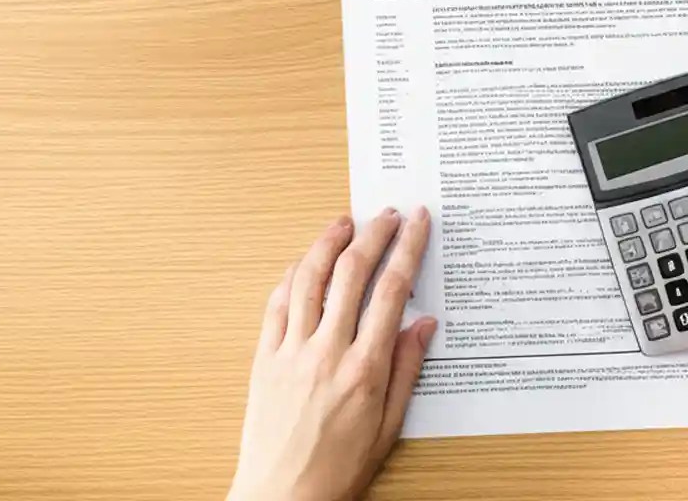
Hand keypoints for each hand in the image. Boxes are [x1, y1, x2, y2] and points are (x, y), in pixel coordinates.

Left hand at [228, 207, 437, 500]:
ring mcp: (290, 352)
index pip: (391, 291)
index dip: (407, 248)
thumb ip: (407, 370)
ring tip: (344, 223)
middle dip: (373, 235)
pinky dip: (292, 275)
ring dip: (327, 243)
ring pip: (308, 278)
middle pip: (351, 273)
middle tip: (386, 214)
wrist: (282, 497)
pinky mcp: (264, 358)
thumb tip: (423, 324)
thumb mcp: (390, 426)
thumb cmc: (338, 468)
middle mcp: (326, 352)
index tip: (416, 223)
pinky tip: (304, 262)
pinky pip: (276, 304)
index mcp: (364, 369)